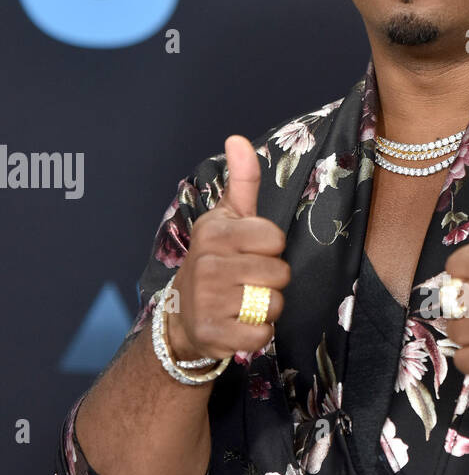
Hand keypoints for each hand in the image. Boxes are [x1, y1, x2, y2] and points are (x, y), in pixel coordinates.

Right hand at [166, 135, 291, 361]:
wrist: (182, 316)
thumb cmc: (216, 261)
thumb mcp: (227, 219)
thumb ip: (242, 181)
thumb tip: (238, 139)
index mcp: (216, 232)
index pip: (275, 238)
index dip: (270, 249)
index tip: (250, 253)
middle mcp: (208, 263)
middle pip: (280, 273)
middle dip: (271, 281)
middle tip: (247, 282)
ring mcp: (208, 299)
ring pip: (274, 304)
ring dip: (266, 309)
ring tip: (242, 303)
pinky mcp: (213, 332)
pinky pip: (262, 335)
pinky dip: (257, 334)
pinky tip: (238, 324)